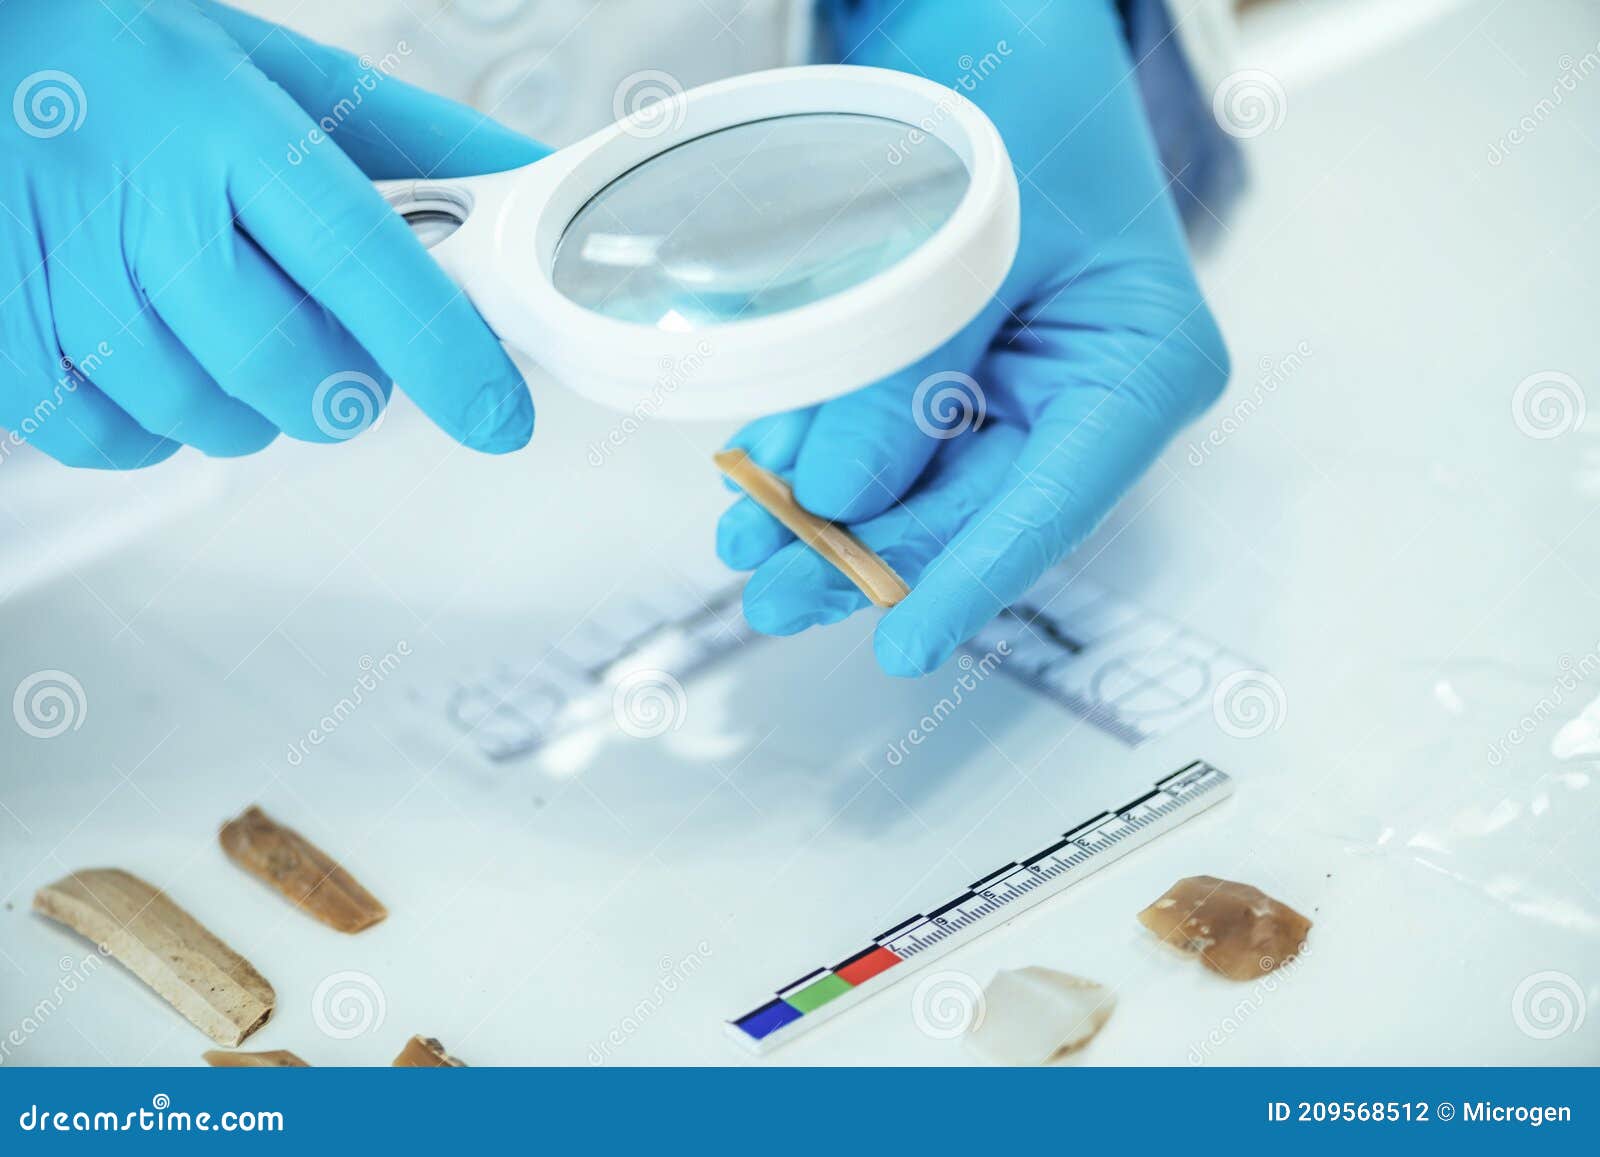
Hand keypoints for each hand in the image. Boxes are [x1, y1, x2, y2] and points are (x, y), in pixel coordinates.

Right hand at [1, 0, 543, 467]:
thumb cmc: (118, 66)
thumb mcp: (267, 69)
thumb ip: (406, 139)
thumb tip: (523, 181)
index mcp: (223, 122)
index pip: (361, 260)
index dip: (442, 352)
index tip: (496, 413)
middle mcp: (138, 198)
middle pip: (291, 370)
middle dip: (339, 379)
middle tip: (323, 329)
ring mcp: (59, 275)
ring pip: (213, 420)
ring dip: (245, 398)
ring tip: (210, 312)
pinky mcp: (4, 345)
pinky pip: (121, 443)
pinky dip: (155, 421)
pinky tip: (143, 342)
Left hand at [717, 0, 1229, 675]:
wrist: (1001, 26)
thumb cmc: (1025, 88)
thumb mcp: (973, 218)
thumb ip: (912, 360)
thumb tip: (841, 496)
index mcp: (1138, 363)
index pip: (1055, 503)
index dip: (972, 582)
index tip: (904, 645)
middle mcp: (1081, 393)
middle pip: (972, 508)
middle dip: (869, 555)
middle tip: (775, 589)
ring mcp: (1012, 387)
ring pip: (918, 484)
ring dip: (830, 519)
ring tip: (751, 546)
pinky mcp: (951, 371)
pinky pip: (883, 435)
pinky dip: (820, 459)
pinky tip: (761, 482)